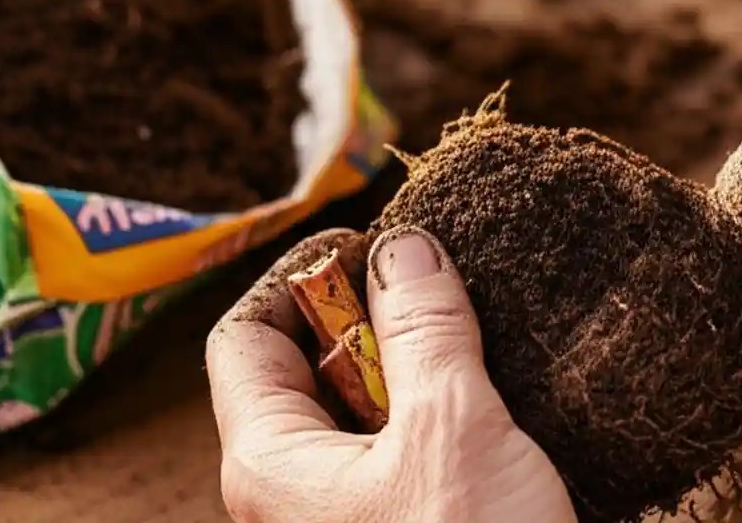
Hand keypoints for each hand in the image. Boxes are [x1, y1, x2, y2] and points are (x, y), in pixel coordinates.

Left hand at [206, 226, 576, 521]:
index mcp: (269, 465)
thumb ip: (426, 332)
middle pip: (306, 369)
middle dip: (372, 319)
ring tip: (479, 334)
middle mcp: (294, 493)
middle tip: (441, 290)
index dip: (299, 277)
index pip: (244, 338)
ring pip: (365, 411)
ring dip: (419, 365)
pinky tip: (497, 395)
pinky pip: (405, 450)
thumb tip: (406, 248)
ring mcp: (347, 517)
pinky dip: (443, 411)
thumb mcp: (451, 432)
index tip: (374, 245)